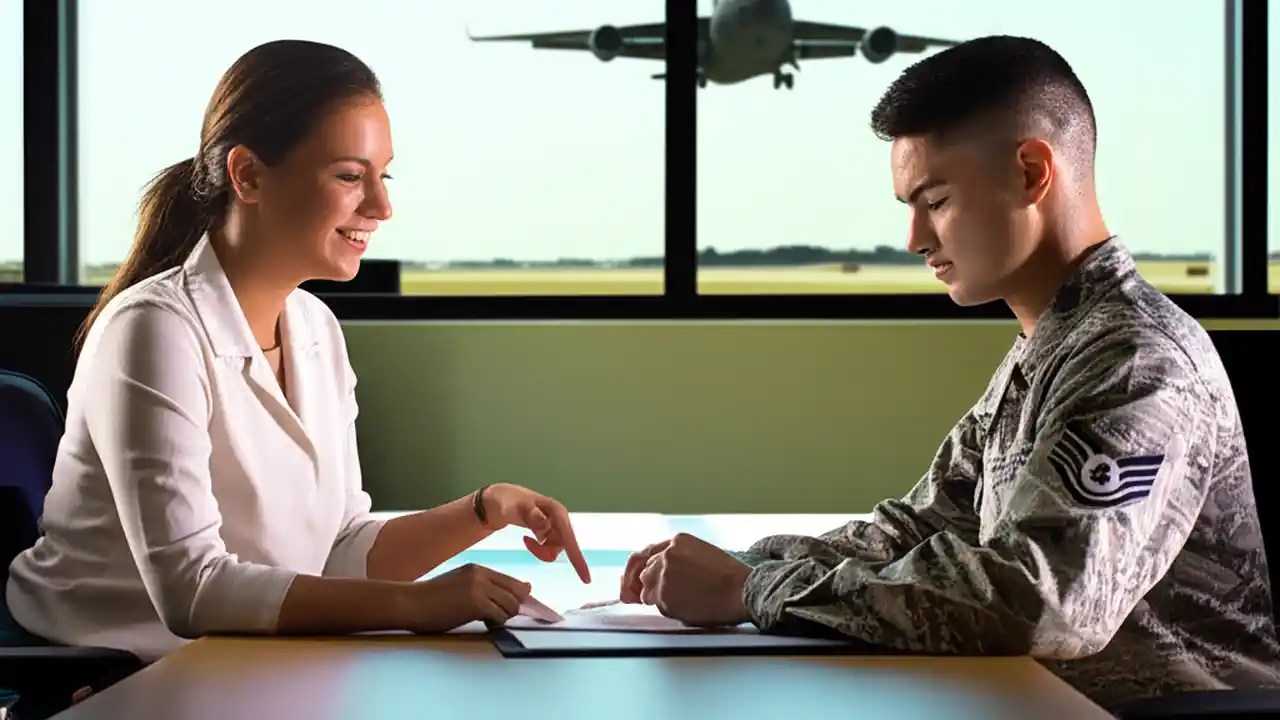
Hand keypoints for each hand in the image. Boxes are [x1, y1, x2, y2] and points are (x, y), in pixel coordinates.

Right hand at [407, 563, 531, 631]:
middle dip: (511, 608)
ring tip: (487, 620)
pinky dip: (496, 623)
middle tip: (495, 617)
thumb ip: (488, 587)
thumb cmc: (431, 599)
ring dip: (503, 617)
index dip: (516, 598)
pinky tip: (483, 624)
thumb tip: (526, 589)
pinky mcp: (476, 603)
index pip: (512, 582)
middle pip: (516, 593)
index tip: (508, 608)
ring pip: (511, 605)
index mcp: (478, 569)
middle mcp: (481, 575)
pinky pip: (500, 616)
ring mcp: (479, 588)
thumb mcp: (460, 585)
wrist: (410, 603)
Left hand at [482, 483, 590, 583]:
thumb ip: (530, 515)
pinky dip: (538, 548)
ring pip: (555, 549)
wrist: (497, 501)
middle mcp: (560, 519)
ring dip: (541, 550)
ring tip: (526, 540)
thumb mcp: (515, 508)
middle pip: (562, 547)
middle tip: (526, 542)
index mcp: (557, 512)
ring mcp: (555, 526)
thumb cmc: (506, 502)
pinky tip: (527, 539)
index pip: (569, 538)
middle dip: (545, 551)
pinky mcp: (549, 532)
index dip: (577, 559)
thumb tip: (546, 527)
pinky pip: (549, 548)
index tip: (586, 580)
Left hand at [629, 533, 751, 626]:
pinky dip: (669, 610)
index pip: (648, 553)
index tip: (638, 577)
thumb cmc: (730, 576)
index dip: (642, 567)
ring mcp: (663, 575)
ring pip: (648, 590)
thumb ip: (679, 558)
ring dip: (660, 598)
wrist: (742, 591)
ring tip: (686, 600)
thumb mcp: (703, 554)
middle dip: (654, 585)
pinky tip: (689, 607)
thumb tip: (660, 574)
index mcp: (678, 541)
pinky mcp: (664, 596)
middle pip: (646, 572)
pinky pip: (657, 606)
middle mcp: (667, 555)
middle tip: (673, 595)